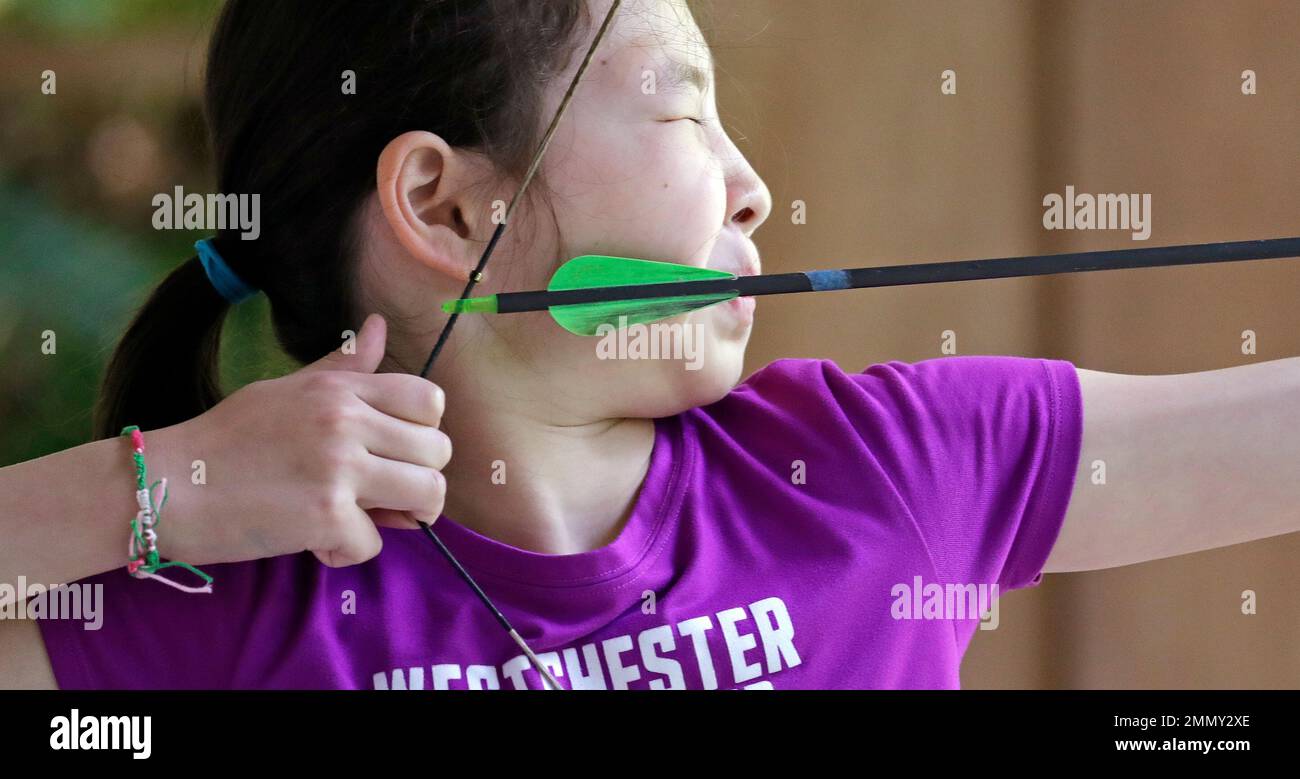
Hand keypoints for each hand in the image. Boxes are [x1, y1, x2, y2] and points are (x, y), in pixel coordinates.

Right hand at [156, 314, 449, 567]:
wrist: (166, 486)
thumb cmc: (225, 440)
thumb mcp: (286, 389)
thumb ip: (343, 367)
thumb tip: (380, 326)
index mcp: (340, 388)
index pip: (430, 399)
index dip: (424, 432)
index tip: (396, 453)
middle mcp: (347, 420)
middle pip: (439, 451)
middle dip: (420, 480)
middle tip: (381, 496)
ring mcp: (339, 467)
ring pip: (428, 495)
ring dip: (402, 516)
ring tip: (360, 518)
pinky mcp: (326, 516)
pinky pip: (374, 542)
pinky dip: (346, 551)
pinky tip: (313, 540)